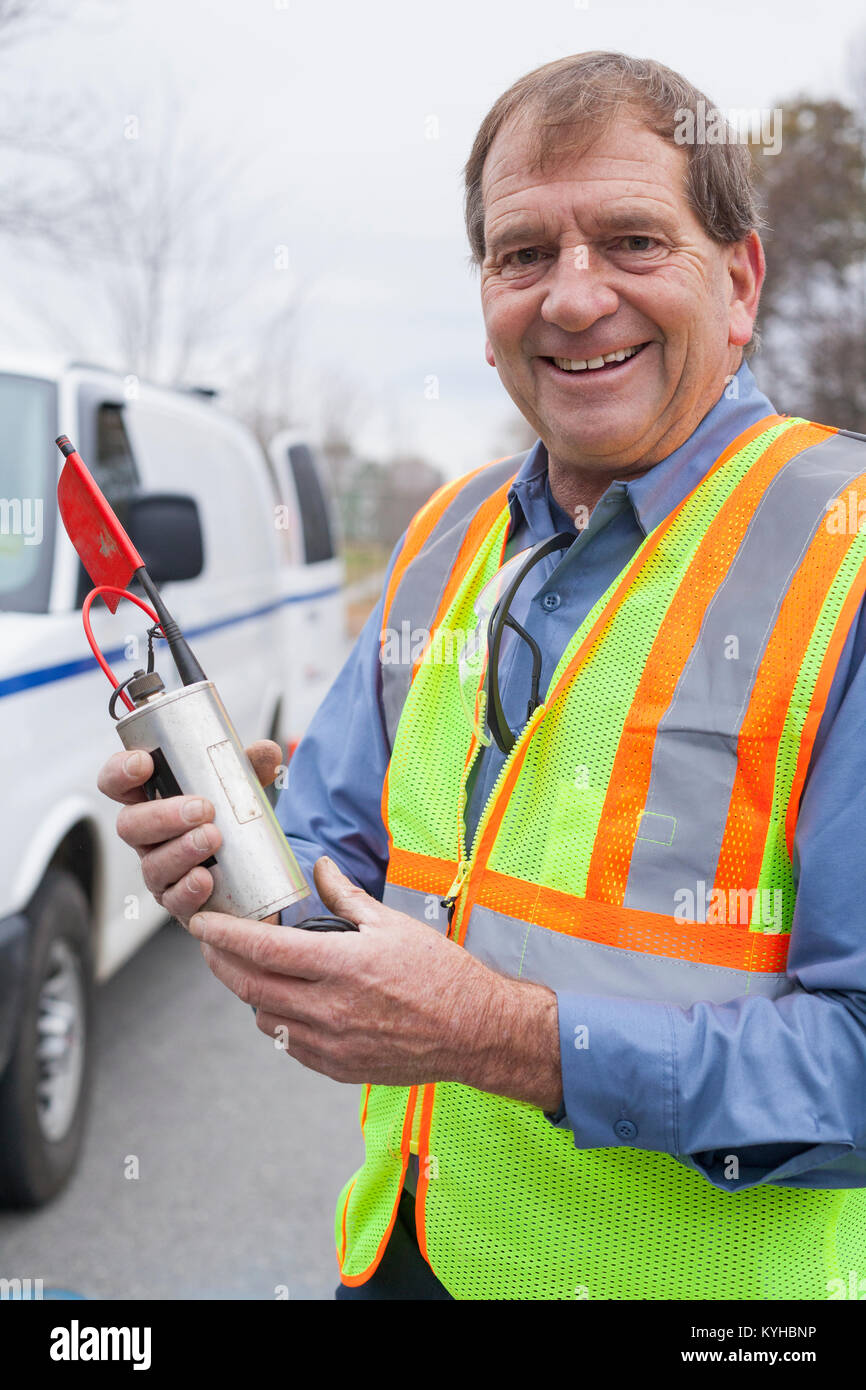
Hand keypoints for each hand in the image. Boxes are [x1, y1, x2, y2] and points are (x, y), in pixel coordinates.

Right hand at [97, 738, 283, 928]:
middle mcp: (149, 837)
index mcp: (153, 800)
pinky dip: (188, 889)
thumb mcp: (240, 789)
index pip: (117, 783)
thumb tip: (267, 751)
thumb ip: (250, 768)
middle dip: (162, 815)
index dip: (120, 772)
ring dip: (180, 851)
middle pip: (129, 825)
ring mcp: (160, 871)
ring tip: (212, 838)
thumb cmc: (230, 820)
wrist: (252, 871)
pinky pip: (174, 899)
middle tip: (201, 808)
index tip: (144, 762)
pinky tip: (205, 878)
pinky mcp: (178, 900)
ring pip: (152, 864)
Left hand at [187, 856, 562, 1110]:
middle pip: (250, 986)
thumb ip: (346, 897)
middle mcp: (329, 1008)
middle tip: (211, 945)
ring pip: (264, 1017)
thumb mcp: (392, 923)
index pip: (262, 950)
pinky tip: (287, 1002)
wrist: (474, 1030)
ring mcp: (330, 1043)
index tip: (203, 924)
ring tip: (254, 971)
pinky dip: (278, 1020)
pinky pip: (288, 1044)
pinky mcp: (337, 1068)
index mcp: (341, 965)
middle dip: (221, 963)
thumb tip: (321, 868)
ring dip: (250, 992)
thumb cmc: (440, 973)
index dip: (224, 935)